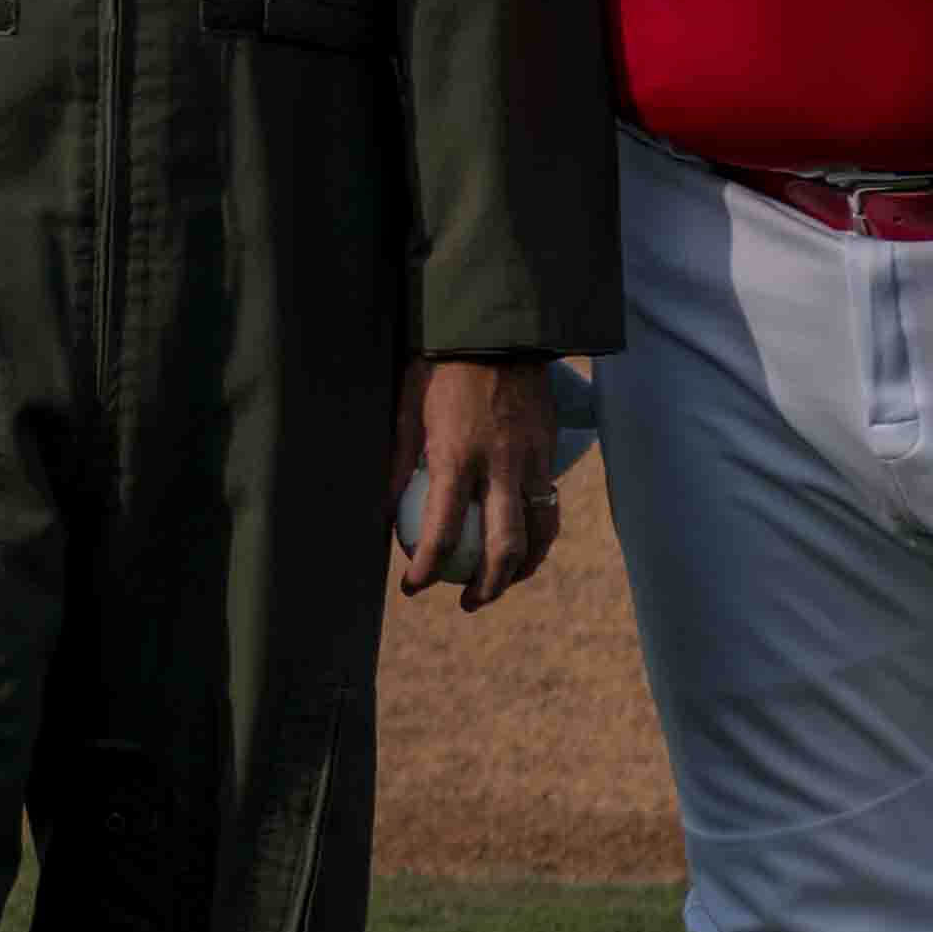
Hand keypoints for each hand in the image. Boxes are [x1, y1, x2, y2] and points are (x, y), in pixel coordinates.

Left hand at [397, 357, 560, 607]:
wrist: (497, 328)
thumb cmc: (439, 365)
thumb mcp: (405, 407)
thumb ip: (399, 461)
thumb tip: (383, 511)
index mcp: (454, 455)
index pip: (441, 531)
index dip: (425, 568)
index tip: (412, 587)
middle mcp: (497, 465)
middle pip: (502, 548)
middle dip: (487, 587)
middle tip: (467, 603)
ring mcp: (529, 459)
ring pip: (538, 533)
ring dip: (522, 570)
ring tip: (501, 585)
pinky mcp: (549, 450)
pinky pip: (550, 505)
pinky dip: (540, 535)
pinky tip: (525, 547)